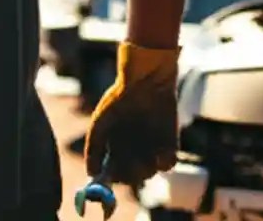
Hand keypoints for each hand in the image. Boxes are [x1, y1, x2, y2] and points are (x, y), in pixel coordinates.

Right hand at [83, 42, 179, 185]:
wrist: (147, 80)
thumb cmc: (119, 98)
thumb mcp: (100, 122)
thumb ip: (93, 148)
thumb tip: (91, 174)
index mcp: (117, 145)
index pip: (114, 172)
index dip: (112, 180)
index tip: (110, 183)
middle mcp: (135, 149)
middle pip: (132, 177)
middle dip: (130, 177)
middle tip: (129, 171)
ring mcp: (152, 147)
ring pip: (149, 172)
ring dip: (145, 171)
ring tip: (144, 155)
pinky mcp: (170, 142)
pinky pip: (168, 164)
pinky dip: (163, 164)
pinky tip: (158, 153)